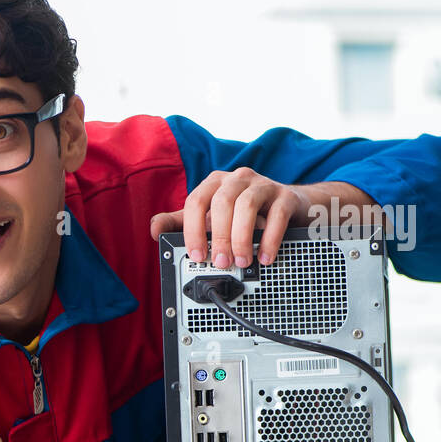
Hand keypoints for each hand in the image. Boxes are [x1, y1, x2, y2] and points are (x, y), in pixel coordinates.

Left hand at [150, 167, 313, 268]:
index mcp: (214, 183)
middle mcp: (237, 179)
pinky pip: (277, 214)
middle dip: (219, 237)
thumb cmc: (241, 213)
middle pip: (221, 203)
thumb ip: (181, 223)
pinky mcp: (285, 196)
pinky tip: (265, 257)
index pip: (195, 201)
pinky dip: (270, 239)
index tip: (197, 255)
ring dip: (242, 237)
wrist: (286, 206)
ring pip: (247, 205)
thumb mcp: (209, 216)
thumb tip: (154, 230)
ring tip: (241, 260)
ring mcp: (263, 185)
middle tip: (221, 262)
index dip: (193, 230)